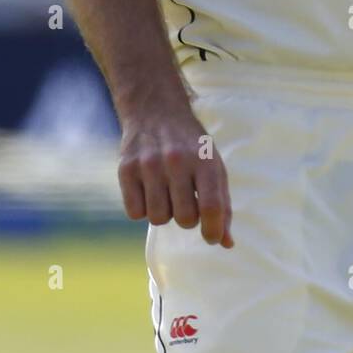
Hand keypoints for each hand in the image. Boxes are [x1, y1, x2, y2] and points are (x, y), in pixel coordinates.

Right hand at [117, 100, 233, 246]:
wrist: (155, 110)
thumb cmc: (191, 146)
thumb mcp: (213, 165)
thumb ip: (222, 204)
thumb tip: (226, 243)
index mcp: (205, 160)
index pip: (212, 207)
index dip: (213, 230)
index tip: (211, 238)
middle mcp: (177, 161)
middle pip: (185, 219)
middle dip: (188, 218)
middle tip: (184, 200)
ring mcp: (149, 164)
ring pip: (158, 219)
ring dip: (164, 213)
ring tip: (166, 192)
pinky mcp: (126, 169)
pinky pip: (134, 213)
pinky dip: (142, 208)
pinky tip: (148, 190)